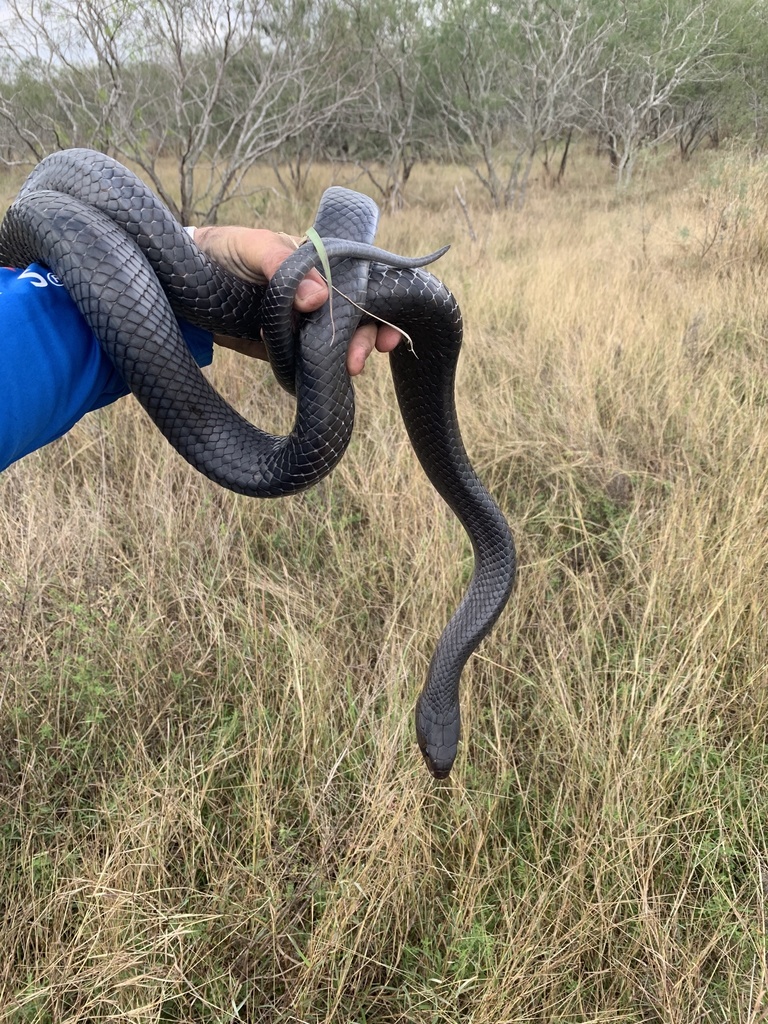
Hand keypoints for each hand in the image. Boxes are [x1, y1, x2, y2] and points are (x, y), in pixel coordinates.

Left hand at [193, 225, 401, 375]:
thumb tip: (318, 296)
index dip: (381, 303)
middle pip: (358, 317)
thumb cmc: (223, 252)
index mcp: (320, 264)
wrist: (183, 285)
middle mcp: (319, 294)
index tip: (387, 329)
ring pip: (338, 343)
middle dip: (366, 339)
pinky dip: (321, 373)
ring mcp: (305, 324)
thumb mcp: (250, 246)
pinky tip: (325, 381)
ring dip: (347, 358)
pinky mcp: (288, 349)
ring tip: (348, 370)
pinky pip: (312, 363)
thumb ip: (280, 264)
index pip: (362, 281)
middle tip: (358, 360)